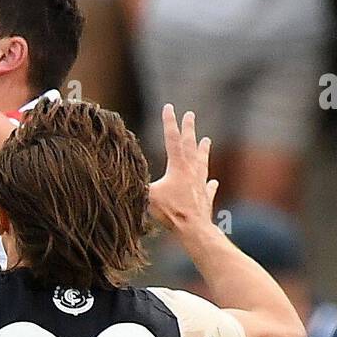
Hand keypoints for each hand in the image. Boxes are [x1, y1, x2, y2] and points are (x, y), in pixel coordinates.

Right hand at [148, 105, 217, 233]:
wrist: (194, 229)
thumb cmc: (171, 212)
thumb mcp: (149, 196)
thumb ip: (138, 185)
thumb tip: (123, 177)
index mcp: (178, 167)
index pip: (172, 139)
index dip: (169, 122)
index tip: (169, 107)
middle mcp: (191, 171)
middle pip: (190, 145)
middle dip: (189, 128)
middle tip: (190, 115)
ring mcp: (200, 184)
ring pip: (202, 162)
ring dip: (203, 150)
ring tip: (207, 140)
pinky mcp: (205, 198)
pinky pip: (208, 187)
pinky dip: (210, 183)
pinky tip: (213, 181)